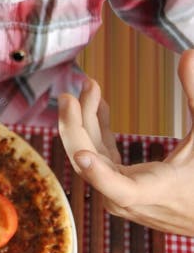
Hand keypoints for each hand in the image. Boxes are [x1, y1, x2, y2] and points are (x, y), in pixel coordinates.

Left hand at [58, 50, 193, 235]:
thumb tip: (190, 54)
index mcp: (153, 191)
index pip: (121, 189)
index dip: (100, 174)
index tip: (82, 156)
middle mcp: (128, 199)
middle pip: (89, 163)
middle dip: (77, 124)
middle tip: (70, 94)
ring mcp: (119, 195)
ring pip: (90, 156)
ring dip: (87, 121)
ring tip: (89, 87)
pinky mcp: (118, 188)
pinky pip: (100, 157)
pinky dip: (98, 131)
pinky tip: (99, 106)